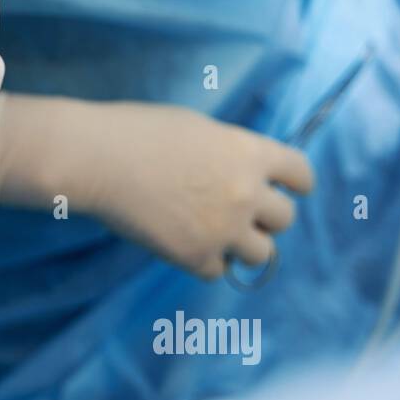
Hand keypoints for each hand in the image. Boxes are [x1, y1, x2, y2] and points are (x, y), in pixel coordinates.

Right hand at [57, 104, 314, 279]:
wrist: (96, 159)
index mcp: (250, 153)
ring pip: (261, 254)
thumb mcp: (198, 129)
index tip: (283, 189)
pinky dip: (205, 261)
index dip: (294, 184)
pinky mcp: (195, 256)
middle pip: (285, 219)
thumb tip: (238, 172)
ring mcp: (224, 229)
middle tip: (237, 213)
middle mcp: (247, 193)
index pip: (302, 175)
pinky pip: (217, 271)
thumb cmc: (137, 131)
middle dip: (263, 217)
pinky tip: (184, 245)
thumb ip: (228, 153)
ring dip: (242, 245)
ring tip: (215, 235)